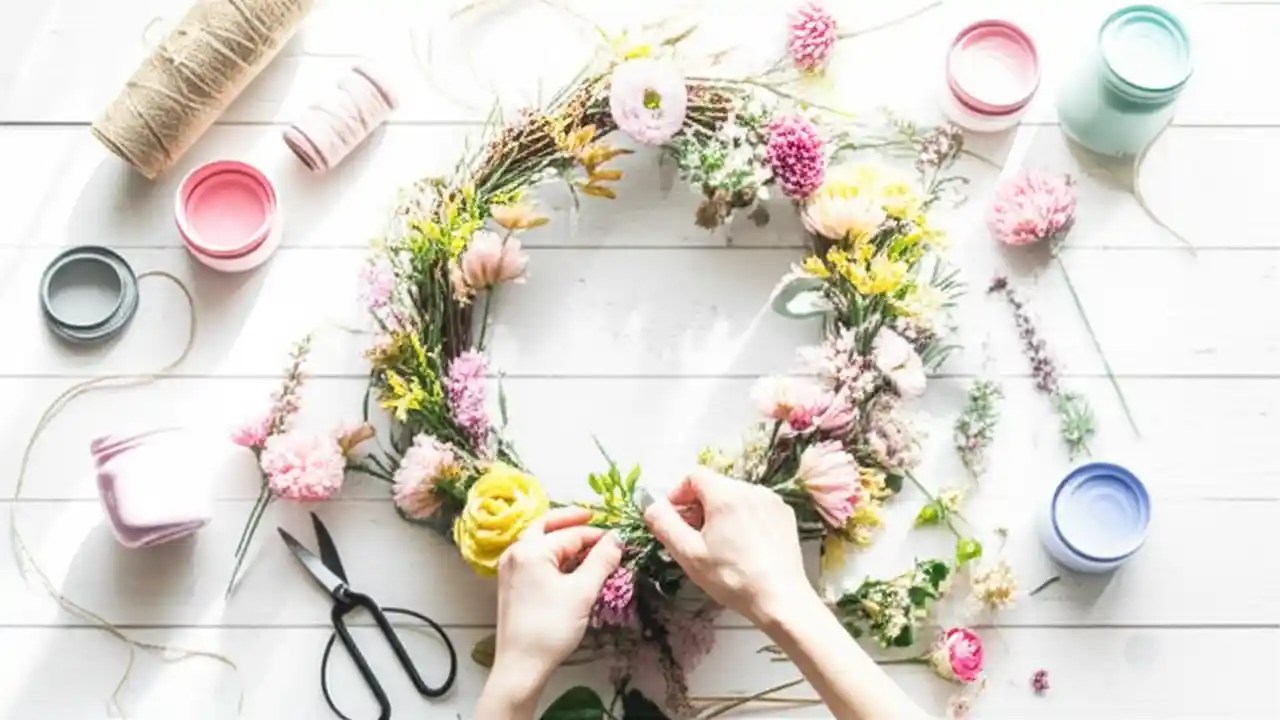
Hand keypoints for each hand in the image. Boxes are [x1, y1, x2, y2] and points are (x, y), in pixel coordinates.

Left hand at [479, 507, 621, 716]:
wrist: (521, 667)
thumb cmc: (550, 629)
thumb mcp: (583, 592)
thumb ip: (602, 560)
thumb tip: (618, 538)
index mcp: (530, 550)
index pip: (570, 533)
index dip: (597, 535)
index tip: (619, 539)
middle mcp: (515, 553)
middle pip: (546, 525)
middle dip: (571, 521)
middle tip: (593, 518)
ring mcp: (510, 569)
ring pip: (539, 541)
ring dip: (562, 538)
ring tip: (587, 543)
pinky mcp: (511, 585)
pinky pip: (534, 558)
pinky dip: (553, 555)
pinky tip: (569, 565)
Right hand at [644, 467, 814, 626]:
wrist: (780, 598)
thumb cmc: (732, 578)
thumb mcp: (689, 554)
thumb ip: (664, 524)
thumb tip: (651, 505)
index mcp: (726, 495)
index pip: (694, 475)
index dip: (678, 494)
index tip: (675, 519)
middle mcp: (751, 489)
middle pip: (714, 486)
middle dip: (698, 506)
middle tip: (693, 537)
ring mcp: (771, 501)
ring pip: (734, 496)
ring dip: (720, 513)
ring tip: (719, 545)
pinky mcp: (784, 514)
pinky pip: (754, 506)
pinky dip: (742, 518)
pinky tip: (742, 546)